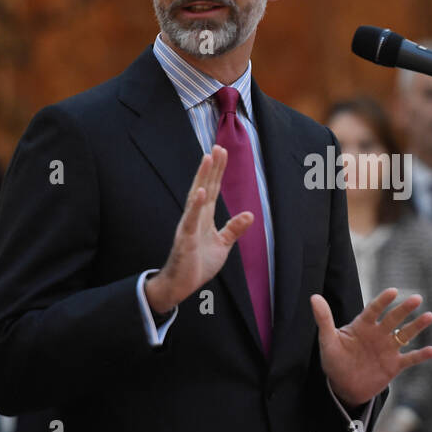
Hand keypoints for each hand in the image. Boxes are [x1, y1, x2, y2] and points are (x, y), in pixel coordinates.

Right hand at [144, 146, 254, 313]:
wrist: (181, 284)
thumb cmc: (198, 264)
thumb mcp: (222, 245)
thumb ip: (234, 229)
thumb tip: (250, 215)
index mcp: (205, 217)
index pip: (213, 189)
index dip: (218, 171)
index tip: (223, 152)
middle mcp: (196, 216)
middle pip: (206, 186)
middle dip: (212, 167)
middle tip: (218, 146)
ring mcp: (190, 225)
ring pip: (197, 196)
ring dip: (202, 177)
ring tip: (208, 158)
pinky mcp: (186, 238)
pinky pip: (191, 219)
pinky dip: (196, 205)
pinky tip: (200, 191)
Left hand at [311, 287, 431, 408]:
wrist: (343, 387)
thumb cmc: (334, 361)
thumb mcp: (327, 341)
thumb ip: (324, 319)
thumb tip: (314, 297)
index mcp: (363, 325)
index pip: (374, 309)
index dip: (383, 301)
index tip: (393, 291)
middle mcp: (378, 334)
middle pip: (394, 318)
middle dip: (404, 309)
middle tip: (416, 299)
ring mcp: (388, 349)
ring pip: (405, 335)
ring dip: (417, 326)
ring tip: (429, 316)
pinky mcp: (394, 365)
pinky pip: (410, 359)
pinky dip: (422, 355)